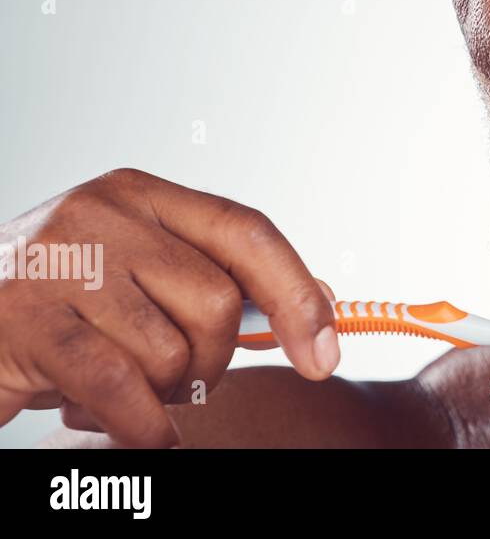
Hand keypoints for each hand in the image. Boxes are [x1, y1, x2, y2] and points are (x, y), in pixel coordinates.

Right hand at [0, 169, 338, 446]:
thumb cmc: (60, 308)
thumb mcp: (139, 276)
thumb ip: (217, 279)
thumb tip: (320, 303)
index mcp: (142, 193)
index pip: (247, 231)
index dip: (297, 293)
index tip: (324, 352)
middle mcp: (104, 212)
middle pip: (217, 300)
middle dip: (209, 360)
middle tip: (170, 379)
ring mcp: (62, 260)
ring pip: (170, 350)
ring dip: (159, 393)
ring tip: (118, 392)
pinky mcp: (25, 319)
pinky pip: (121, 386)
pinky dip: (142, 425)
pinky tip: (138, 430)